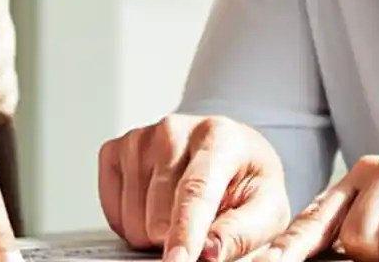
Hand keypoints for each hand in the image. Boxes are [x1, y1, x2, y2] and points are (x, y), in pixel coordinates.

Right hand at [98, 115, 290, 261]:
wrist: (226, 153)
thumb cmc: (245, 183)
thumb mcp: (267, 209)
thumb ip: (241, 233)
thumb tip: (208, 253)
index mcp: (220, 138)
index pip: (197, 190)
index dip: (186, 231)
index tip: (177, 261)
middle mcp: (175, 130)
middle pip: (158, 213)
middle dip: (174, 240)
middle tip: (200, 230)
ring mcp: (140, 138)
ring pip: (132, 218)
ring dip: (153, 234)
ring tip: (178, 215)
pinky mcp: (115, 150)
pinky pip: (112, 212)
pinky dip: (131, 224)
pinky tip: (153, 209)